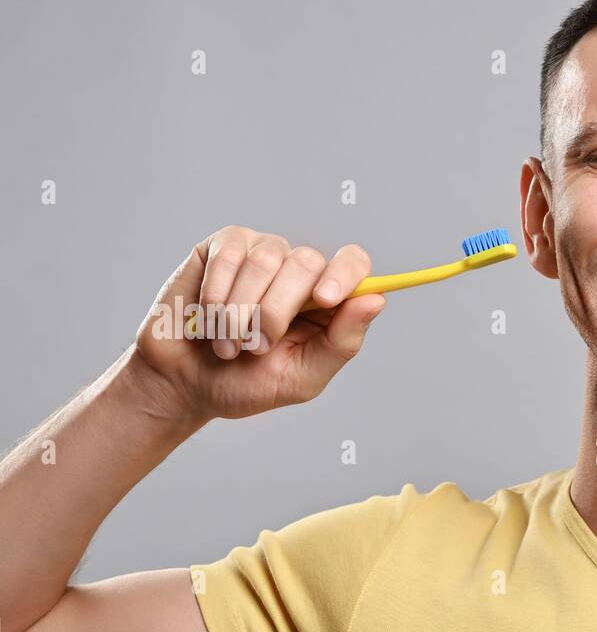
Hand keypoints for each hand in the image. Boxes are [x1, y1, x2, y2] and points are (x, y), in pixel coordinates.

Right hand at [129, 225, 384, 421]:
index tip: (325, 299)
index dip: (344, 274)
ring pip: (267, 259)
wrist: (186, 383)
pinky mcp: (224, 247)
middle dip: (276, 312)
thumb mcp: (302, 377)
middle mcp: (299, 272)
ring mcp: (262, 254)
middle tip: (255, 347)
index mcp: (327, 303)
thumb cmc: (247, 383)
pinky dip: (217, 295)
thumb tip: (376, 300)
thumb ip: (342, 342)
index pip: (354, 264)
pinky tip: (209, 318)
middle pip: (307, 263)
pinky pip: (230, 255)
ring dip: (242, 311)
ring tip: (228, 343)